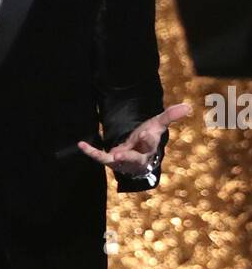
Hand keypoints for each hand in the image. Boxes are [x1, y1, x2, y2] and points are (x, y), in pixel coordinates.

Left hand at [77, 102, 191, 176]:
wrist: (137, 155)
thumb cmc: (147, 140)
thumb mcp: (157, 125)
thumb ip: (170, 116)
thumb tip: (187, 106)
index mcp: (149, 148)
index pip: (150, 144)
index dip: (148, 139)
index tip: (147, 132)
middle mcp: (137, 158)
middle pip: (136, 158)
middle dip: (131, 156)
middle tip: (122, 154)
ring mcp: (123, 161)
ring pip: (119, 162)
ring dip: (113, 158)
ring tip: (112, 155)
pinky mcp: (110, 161)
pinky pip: (100, 157)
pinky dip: (91, 151)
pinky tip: (81, 144)